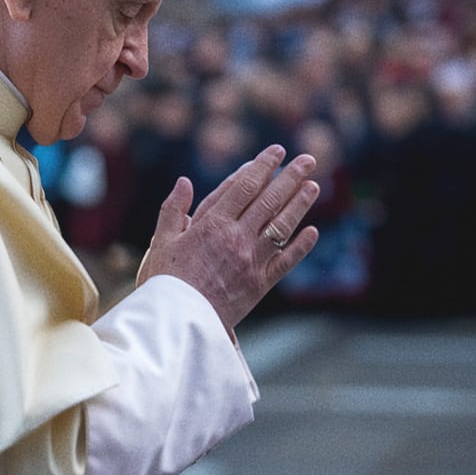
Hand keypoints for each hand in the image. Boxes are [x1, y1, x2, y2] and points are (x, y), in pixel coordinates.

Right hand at [136, 145, 320, 329]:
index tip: (276, 151)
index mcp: (212, 224)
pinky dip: (301, 246)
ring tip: (314, 186)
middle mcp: (237, 238)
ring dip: (300, 204)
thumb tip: (184, 181)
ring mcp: (251, 260)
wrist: (179, 322)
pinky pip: (286, 261)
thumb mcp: (161, 241)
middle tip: (308, 159)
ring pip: (282, 226)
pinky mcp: (260, 284)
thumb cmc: (165, 281)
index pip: (244, 186)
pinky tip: (312, 231)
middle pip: (270, 200)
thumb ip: (172, 210)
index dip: (263, 166)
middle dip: (290, 177)